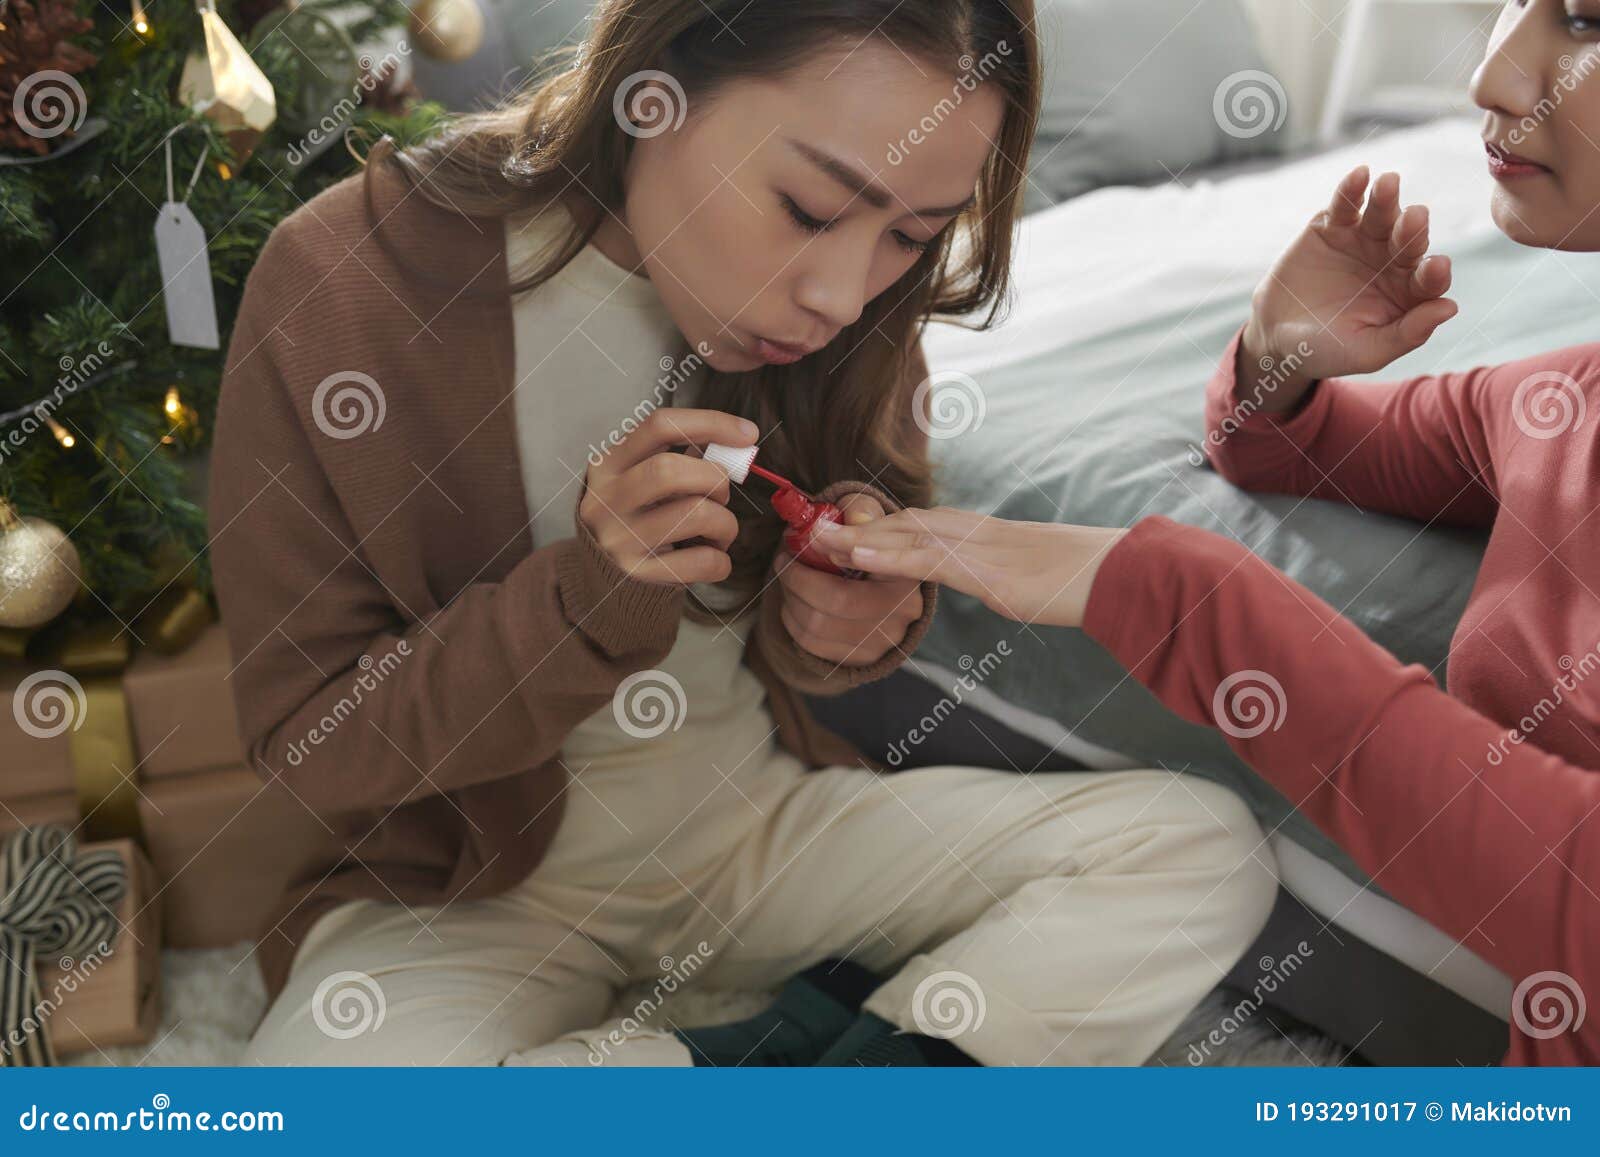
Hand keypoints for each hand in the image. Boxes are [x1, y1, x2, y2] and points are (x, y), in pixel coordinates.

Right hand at [580, 408, 757, 584]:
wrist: (602, 575)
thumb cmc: (638, 517)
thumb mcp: (642, 479)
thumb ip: (682, 458)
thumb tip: (738, 444)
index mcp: (608, 464)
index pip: (659, 426)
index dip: (710, 423)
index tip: (747, 433)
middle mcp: (607, 499)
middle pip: (671, 470)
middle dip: (715, 478)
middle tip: (722, 494)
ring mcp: (620, 538)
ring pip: (695, 514)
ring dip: (725, 522)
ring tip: (720, 530)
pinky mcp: (637, 574)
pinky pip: (702, 561)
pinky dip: (721, 559)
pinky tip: (713, 556)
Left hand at [776, 493, 922, 664]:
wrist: (877, 588)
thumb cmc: (868, 548)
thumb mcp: (868, 521)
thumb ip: (858, 513)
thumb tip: (847, 520)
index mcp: (906, 574)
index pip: (871, 564)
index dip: (834, 550)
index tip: (810, 536)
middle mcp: (900, 613)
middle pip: (838, 600)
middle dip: (799, 578)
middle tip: (784, 560)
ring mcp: (880, 641)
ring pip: (818, 624)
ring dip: (791, 598)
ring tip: (788, 579)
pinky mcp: (859, 658)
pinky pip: (811, 643)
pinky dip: (792, 619)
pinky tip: (794, 603)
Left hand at [813, 506, 1126, 628]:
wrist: (1105, 571)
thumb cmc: (1069, 576)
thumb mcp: (1018, 571)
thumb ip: (987, 570)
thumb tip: (979, 578)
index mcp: (972, 530)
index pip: (910, 524)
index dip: (868, 526)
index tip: (832, 529)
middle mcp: (965, 530)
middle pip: (896, 524)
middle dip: (850, 526)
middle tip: (805, 527)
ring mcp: (972, 548)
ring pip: (901, 537)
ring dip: (853, 536)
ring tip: (813, 537)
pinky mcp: (980, 570)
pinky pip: (921, 560)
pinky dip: (883, 556)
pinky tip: (854, 555)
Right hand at [1241, 167, 1457, 413]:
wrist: (1277, 336)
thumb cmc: (1327, 350)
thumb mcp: (1366, 351)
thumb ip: (1407, 334)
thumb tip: (1451, 307)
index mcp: (1410, 293)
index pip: (1430, 279)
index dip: (1434, 273)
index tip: (1437, 266)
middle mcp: (1393, 261)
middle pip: (1409, 240)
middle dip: (1412, 229)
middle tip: (1414, 217)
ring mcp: (1364, 240)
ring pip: (1382, 215)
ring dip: (1387, 198)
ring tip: (1388, 183)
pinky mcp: (1332, 225)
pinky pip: (1345, 204)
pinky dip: (1350, 189)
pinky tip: (1359, 175)